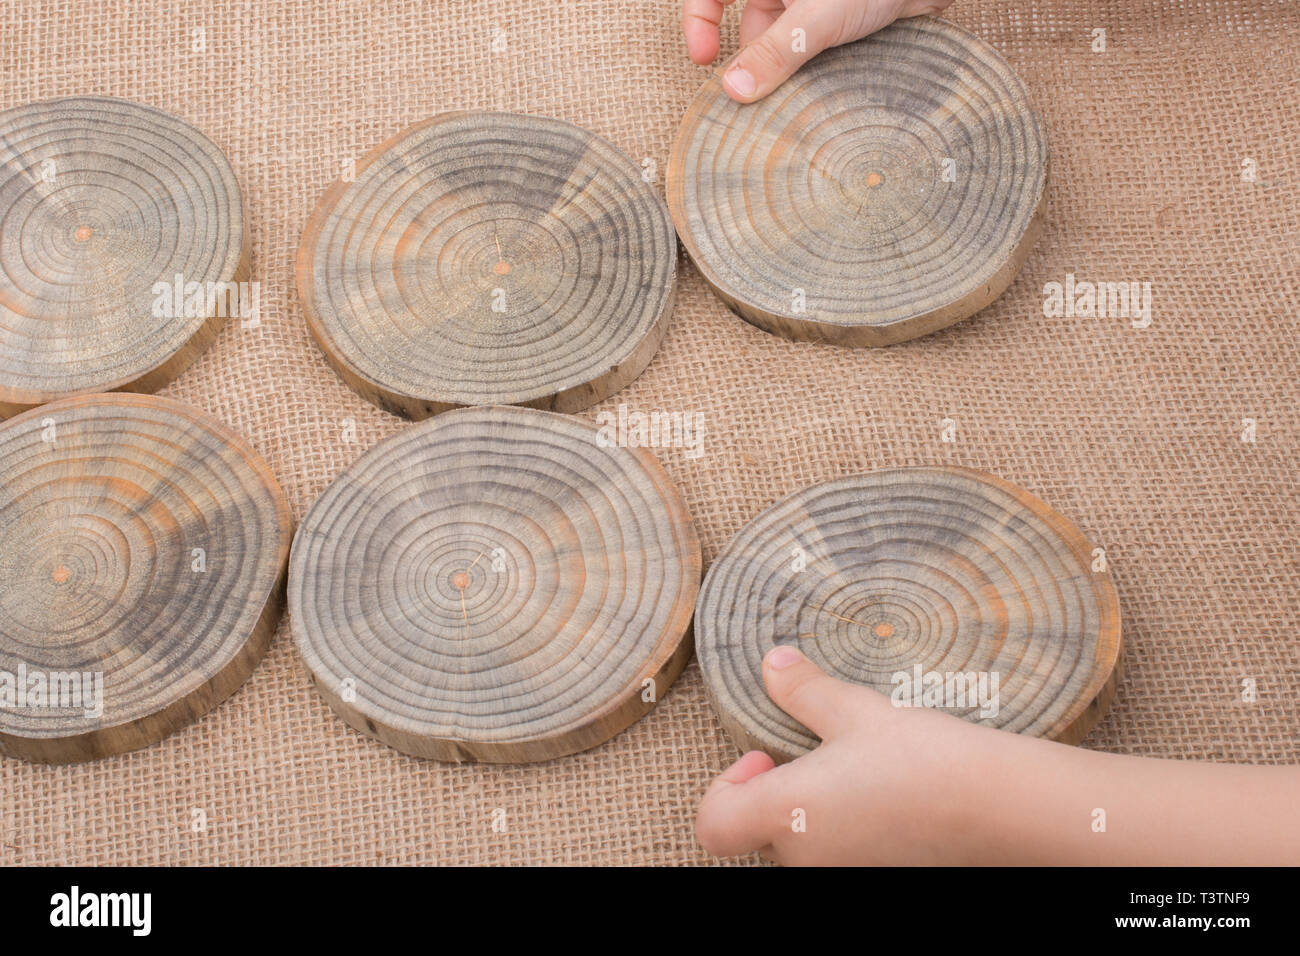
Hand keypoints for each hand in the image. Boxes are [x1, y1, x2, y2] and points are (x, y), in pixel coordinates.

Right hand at [683, 0, 954, 102]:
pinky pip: (808, 42)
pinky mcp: (836, 14)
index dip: (698, 21)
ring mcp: (810, 0)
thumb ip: (774, 53)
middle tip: (760, 96)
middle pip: (749, 20)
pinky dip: (810, 64)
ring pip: (781, 35)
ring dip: (786, 65)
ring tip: (802, 90)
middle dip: (754, 57)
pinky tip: (822, 83)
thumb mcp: (817, 18)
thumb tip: (734, 90)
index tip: (705, 58)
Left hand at [694, 644, 996, 864]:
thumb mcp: (854, 710)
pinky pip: (841, 857)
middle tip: (820, 754)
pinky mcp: (877, 879)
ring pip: (802, 845)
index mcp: (785, 814)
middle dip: (778, 792)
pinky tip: (885, 798)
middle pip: (760, 832)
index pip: (713, 824)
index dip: (725, 787)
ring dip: (814, 812)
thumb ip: (803, 691)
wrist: (997, 807)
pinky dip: (849, 829)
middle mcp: (806, 859)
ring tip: (859, 772)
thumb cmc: (921, 758)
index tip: (764, 754)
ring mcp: (843, 876)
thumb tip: (772, 664)